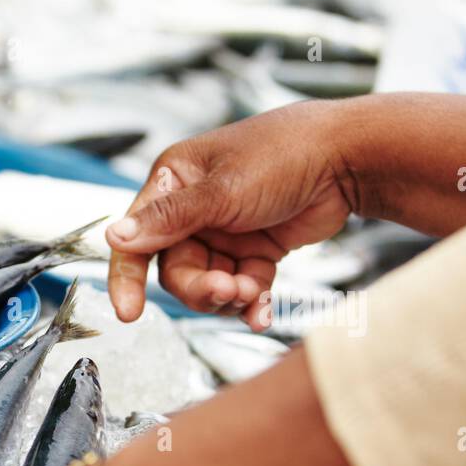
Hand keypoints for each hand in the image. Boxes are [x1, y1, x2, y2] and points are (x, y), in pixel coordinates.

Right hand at [105, 101, 358, 328]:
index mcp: (175, 182)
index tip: (129, 312)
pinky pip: (242, 286)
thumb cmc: (285, 153)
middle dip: (200, 286)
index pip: (138, 237)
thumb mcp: (221, 190)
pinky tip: (261, 312)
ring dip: (227, 295)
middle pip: (177, 268)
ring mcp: (226, 230)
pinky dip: (250, 302)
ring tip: (251, 292)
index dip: (129, 277)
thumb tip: (114, 236)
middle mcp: (194, 208)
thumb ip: (168, 220)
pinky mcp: (256, 248)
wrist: (351, 156)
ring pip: (208, 281)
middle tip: (227, 290)